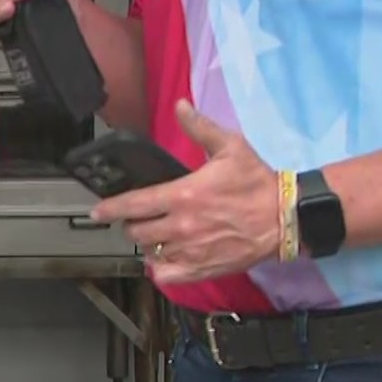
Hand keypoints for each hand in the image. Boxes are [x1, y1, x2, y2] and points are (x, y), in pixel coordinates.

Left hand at [91, 101, 283, 284]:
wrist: (284, 216)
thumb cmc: (257, 181)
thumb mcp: (230, 146)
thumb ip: (200, 127)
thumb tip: (180, 106)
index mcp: (183, 195)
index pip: (134, 205)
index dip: (110, 209)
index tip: (97, 211)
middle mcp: (181, 226)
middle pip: (137, 232)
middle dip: (132, 224)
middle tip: (138, 218)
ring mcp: (192, 251)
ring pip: (151, 254)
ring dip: (149, 245)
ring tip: (155, 236)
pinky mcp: (204, 269)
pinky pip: (169, 276)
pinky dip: (162, 269)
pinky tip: (165, 260)